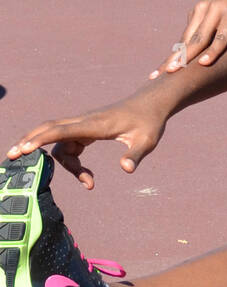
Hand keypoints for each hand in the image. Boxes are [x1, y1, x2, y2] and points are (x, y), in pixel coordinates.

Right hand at [6, 98, 167, 188]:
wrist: (153, 104)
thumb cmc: (150, 122)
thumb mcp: (148, 141)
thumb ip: (135, 155)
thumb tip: (126, 169)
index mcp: (96, 124)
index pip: (61, 130)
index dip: (41, 139)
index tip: (24, 149)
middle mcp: (85, 121)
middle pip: (49, 129)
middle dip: (30, 142)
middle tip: (12, 156)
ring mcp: (84, 124)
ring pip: (59, 141)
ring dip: (65, 164)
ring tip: (89, 182)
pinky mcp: (87, 128)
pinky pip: (68, 143)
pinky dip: (70, 160)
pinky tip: (86, 176)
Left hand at [150, 0, 226, 76]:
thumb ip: (216, 27)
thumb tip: (209, 49)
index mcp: (200, 11)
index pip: (184, 39)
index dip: (172, 56)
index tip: (158, 72)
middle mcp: (204, 10)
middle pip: (186, 40)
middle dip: (172, 59)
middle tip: (158, 76)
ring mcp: (218, 11)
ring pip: (199, 39)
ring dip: (186, 56)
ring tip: (174, 71)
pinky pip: (221, 36)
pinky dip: (213, 50)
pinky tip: (205, 62)